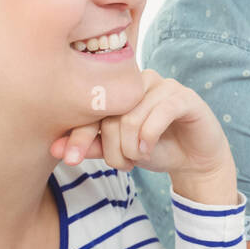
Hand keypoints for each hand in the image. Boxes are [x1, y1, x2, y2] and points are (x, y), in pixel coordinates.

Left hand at [50, 68, 236, 203]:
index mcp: (118, 90)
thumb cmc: (155, 149)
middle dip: (112, 148)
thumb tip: (55, 148)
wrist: (195, 160)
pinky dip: (150, 136)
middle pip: (110, 114)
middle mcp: (138, 82)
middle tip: (122, 166)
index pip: (90, 108)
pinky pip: (161, 112)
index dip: (77, 133)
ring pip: (132, 115)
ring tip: (137, 159)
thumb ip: (90, 145)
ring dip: (131, 146)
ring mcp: (163, 86)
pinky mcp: (185, 97)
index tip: (68, 159)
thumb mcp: (118, 150)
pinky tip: (148, 151)